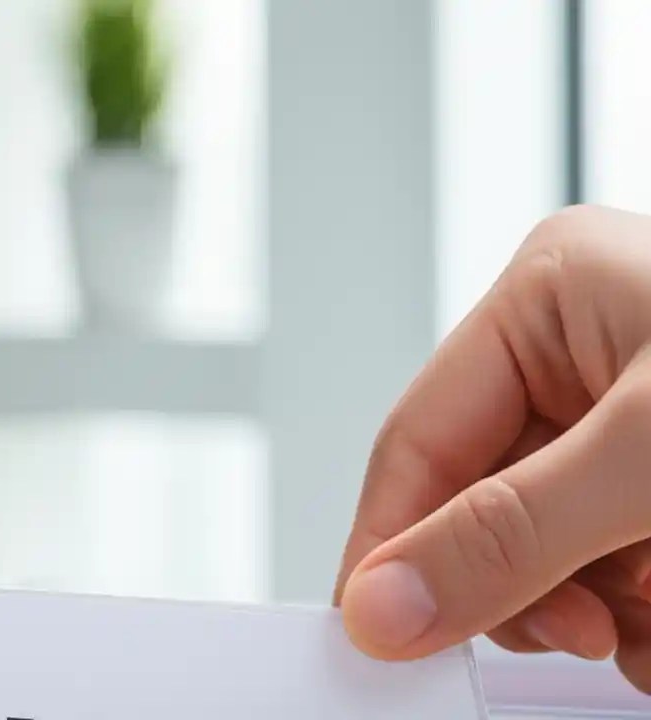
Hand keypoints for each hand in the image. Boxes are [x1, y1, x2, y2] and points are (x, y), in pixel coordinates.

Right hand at [335, 204, 650, 691]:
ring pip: (547, 544)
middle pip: (479, 500)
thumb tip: (383, 606)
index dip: (394, 544)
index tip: (381, 634)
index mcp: (548, 296)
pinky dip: (638, 611)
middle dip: (524, 583)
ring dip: (595, 608)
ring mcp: (627, 412)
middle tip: (576, 633)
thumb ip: (512, 531)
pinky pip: (609, 562)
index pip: (420, 439)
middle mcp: (579, 350)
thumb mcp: (650, 453)